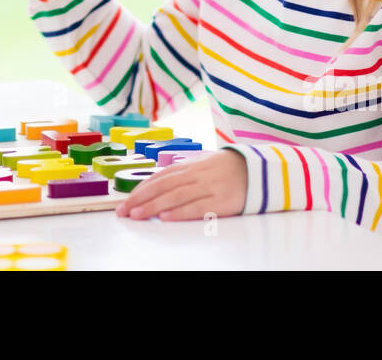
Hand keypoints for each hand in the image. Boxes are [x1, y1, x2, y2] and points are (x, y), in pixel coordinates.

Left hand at [114, 150, 246, 220]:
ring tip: (137, 215)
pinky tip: (166, 217)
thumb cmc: (225, 169)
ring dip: (154, 206)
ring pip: (176, 197)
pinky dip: (180, 212)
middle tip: (124, 211)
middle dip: (140, 199)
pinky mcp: (221, 202)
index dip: (140, 189)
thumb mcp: (201, 164)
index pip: (159, 178)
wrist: (258, 169)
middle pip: (163, 187)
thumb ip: (180, 172)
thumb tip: (155, 182)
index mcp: (190, 166)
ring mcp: (208, 188)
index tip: (125, 201)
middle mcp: (196, 175)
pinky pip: (198, 207)